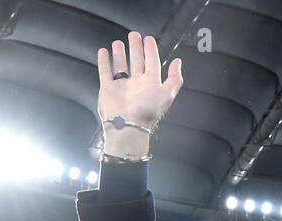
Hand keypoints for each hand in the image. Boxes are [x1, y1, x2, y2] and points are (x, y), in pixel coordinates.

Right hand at [96, 32, 183, 156]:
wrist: (127, 126)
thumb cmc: (147, 110)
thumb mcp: (167, 94)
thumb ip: (174, 78)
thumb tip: (178, 61)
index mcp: (151, 83)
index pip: (152, 63)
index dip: (151, 50)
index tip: (148, 38)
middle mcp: (137, 84)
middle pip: (137, 62)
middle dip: (136, 48)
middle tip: (134, 35)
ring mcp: (122, 86)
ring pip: (121, 66)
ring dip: (120, 54)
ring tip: (118, 42)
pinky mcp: (108, 88)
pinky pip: (106, 72)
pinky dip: (104, 62)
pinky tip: (103, 52)